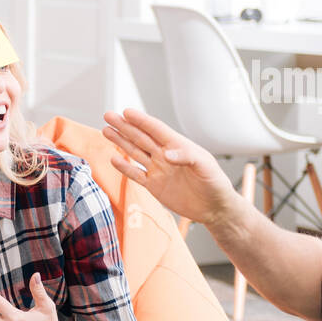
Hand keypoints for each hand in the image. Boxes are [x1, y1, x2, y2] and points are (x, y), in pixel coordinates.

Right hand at [102, 108, 237, 225]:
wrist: (214, 208)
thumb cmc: (215, 184)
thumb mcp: (206, 167)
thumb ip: (187, 157)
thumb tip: (167, 153)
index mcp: (178, 146)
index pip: (156, 129)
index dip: (141, 120)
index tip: (126, 112)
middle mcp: (165, 155)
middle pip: (141, 137)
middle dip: (124, 126)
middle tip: (108, 116)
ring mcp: (158, 170)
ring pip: (135, 152)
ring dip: (121, 142)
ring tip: (106, 130)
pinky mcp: (154, 186)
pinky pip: (136, 174)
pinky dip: (124, 167)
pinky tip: (114, 158)